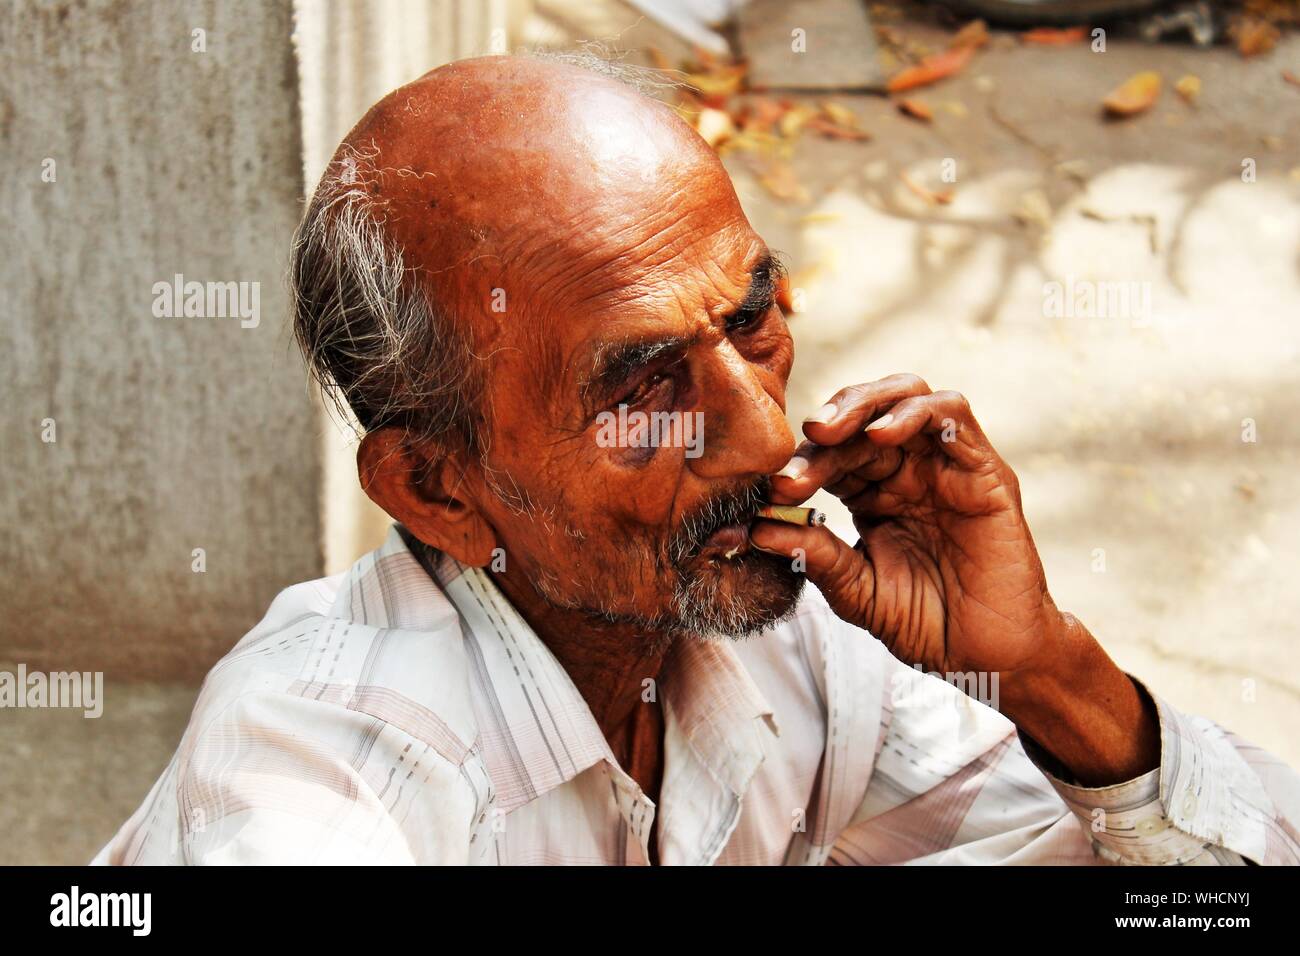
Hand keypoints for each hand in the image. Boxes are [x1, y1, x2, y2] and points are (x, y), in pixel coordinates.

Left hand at [752, 373, 1159, 784]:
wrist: (987, 658)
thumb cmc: (926, 625)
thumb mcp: (857, 592)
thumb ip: (815, 556)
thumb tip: (755, 529)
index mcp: (873, 493)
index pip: (831, 454)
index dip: (802, 462)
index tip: (775, 489)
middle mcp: (909, 471)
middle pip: (864, 415)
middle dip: (828, 425)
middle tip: (801, 442)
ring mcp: (947, 466)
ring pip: (906, 397)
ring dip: (864, 403)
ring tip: (830, 429)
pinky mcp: (984, 471)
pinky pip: (952, 416)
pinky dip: (914, 413)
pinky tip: (880, 434)